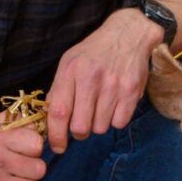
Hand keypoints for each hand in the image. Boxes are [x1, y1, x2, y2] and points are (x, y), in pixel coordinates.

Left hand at [46, 8, 162, 152]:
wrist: (128, 34)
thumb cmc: (94, 52)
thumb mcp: (69, 62)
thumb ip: (59, 90)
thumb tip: (50, 120)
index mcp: (71, 70)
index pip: (59, 113)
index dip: (56, 135)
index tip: (57, 146)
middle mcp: (91, 78)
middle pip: (80, 127)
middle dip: (79, 132)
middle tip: (82, 123)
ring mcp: (113, 85)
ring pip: (100, 128)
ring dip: (98, 124)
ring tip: (100, 107)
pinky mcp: (131, 91)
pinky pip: (119, 123)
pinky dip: (115, 120)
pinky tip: (114, 105)